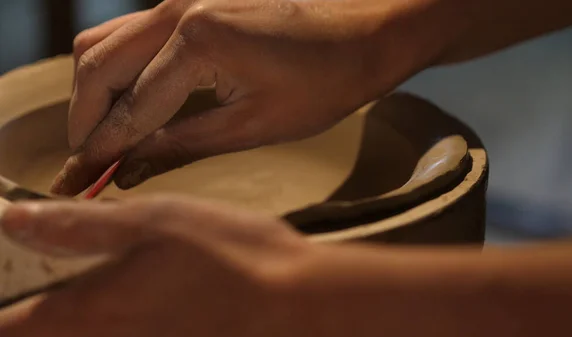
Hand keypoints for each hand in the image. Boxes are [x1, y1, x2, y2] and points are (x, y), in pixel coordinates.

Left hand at [0, 196, 308, 336]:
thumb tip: (14, 219)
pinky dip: (108, 319)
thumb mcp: (154, 221)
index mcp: (91, 309)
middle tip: (37, 271)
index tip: (6, 278)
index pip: (10, 325)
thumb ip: (80, 225)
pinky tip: (130, 291)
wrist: (294, 303)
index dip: (0, 304)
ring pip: (81, 334)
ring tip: (77, 279)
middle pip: (42, 334)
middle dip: (30, 308)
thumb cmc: (228, 256)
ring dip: (68, 314)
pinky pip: (118, 334)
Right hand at [52, 0, 453, 194]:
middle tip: (82, 164)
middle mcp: (177, 9)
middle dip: (83, 120)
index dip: (100, 151)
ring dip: (96, 91)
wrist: (367, 31)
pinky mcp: (192, 1)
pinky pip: (135, 35)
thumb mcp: (254, 125)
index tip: (78, 183)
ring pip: (107, 43)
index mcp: (196, 41)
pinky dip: (121, 71)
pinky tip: (132, 103)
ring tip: (103, 137)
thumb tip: (129, 168)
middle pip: (97, 65)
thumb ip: (182, 144)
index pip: (128, 108)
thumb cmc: (326, 81)